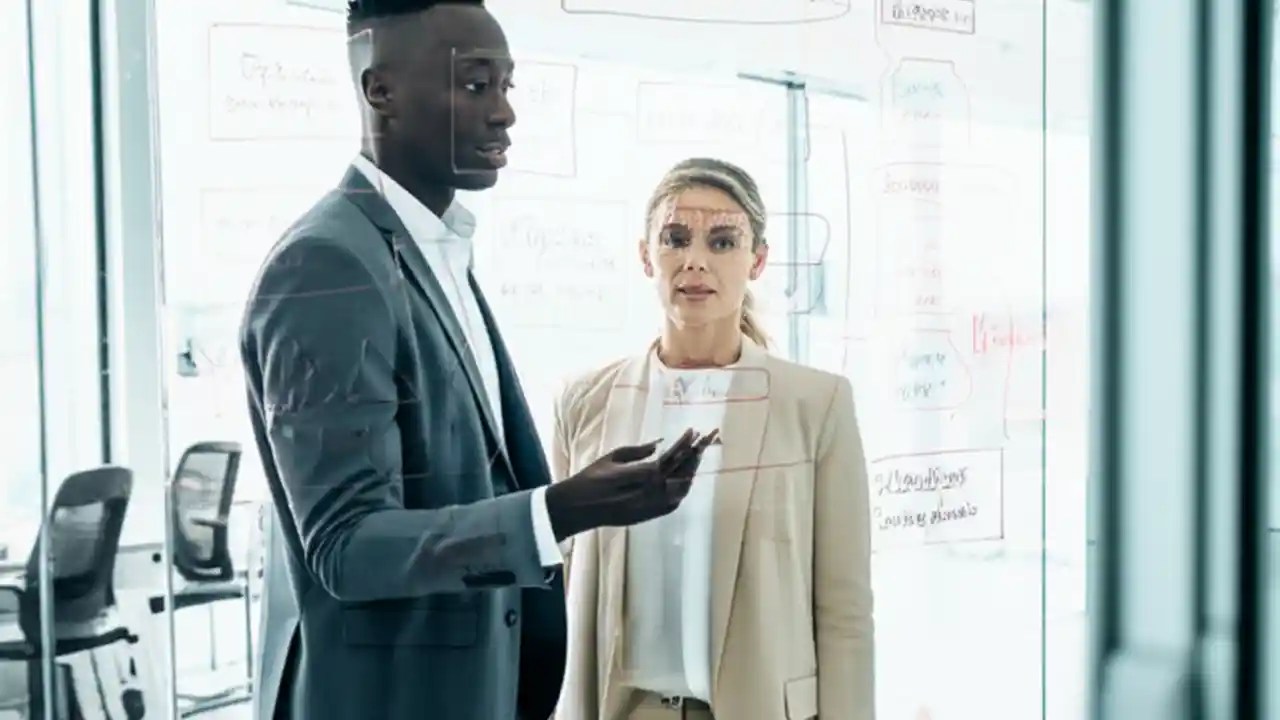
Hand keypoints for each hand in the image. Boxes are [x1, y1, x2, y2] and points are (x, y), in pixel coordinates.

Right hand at [544, 428, 717, 540]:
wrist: (580, 507)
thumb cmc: (592, 478)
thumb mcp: (612, 457)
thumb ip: (638, 450)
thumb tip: (659, 443)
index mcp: (643, 474)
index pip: (673, 456)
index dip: (685, 443)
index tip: (694, 431)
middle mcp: (652, 491)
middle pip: (682, 471)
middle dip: (696, 454)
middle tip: (706, 440)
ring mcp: (652, 506)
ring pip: (682, 489)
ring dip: (691, 471)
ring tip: (697, 456)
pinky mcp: (648, 516)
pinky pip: (674, 503)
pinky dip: (682, 490)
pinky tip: (686, 479)